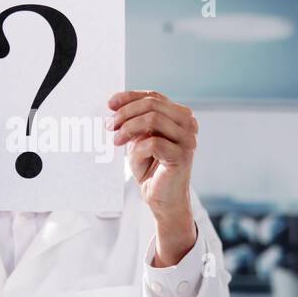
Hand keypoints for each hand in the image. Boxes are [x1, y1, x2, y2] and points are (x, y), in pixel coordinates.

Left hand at [109, 90, 198, 266]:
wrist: (162, 200)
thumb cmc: (151, 169)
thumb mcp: (139, 139)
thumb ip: (134, 121)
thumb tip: (114, 105)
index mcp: (180, 116)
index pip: (154, 97)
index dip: (129, 97)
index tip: (110, 104)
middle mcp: (188, 124)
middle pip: (152, 104)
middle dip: (125, 113)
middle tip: (109, 126)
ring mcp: (188, 140)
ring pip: (153, 119)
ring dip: (129, 128)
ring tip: (116, 141)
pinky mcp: (182, 156)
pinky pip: (153, 143)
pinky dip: (137, 149)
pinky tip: (132, 158)